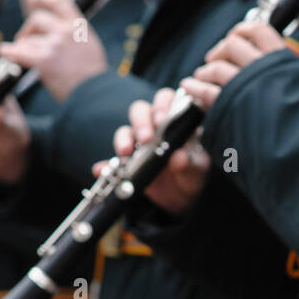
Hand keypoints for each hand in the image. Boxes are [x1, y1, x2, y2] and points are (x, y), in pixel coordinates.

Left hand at [0, 0, 106, 102]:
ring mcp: (55, 45)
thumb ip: (75, 37)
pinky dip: (9, 52)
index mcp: (80, 27)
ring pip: (28, 40)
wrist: (97, 96)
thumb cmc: (94, 79)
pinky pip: (19, 52)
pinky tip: (6, 52)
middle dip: (28, 29)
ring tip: (24, 59)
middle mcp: (67, 32)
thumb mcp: (91, 47)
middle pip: (37, 19)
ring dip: (23, 48)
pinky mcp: (44, 60)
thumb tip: (57, 34)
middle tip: (25, 39)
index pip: (59, 1)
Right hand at [103, 87, 209, 213]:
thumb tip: (178, 158)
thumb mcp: (197, 171)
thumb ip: (190, 164)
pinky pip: (111, 161)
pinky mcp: (126, 162)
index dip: (162, 104)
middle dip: (141, 121)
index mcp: (174, 122)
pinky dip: (105, 165)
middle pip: (140, 110)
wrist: (181, 198)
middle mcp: (153, 128)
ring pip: (125, 130)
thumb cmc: (192, 175)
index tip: (161, 119)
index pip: (166, 100)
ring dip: (123, 139)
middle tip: (146, 138)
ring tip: (126, 152)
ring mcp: (137, 144)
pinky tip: (101, 170)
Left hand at [182, 19, 284, 110]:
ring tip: (200, 78)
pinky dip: (196, 88)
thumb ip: (292, 79)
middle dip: (220, 52)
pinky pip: (208, 91)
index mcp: (285, 62)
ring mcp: (246, 86)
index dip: (243, 31)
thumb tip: (281, 72)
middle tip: (214, 61)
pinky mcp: (231, 105)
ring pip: (218, 68)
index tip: (235, 37)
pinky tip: (191, 88)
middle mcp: (264, 68)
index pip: (260, 31)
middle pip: (233, 45)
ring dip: (206, 72)